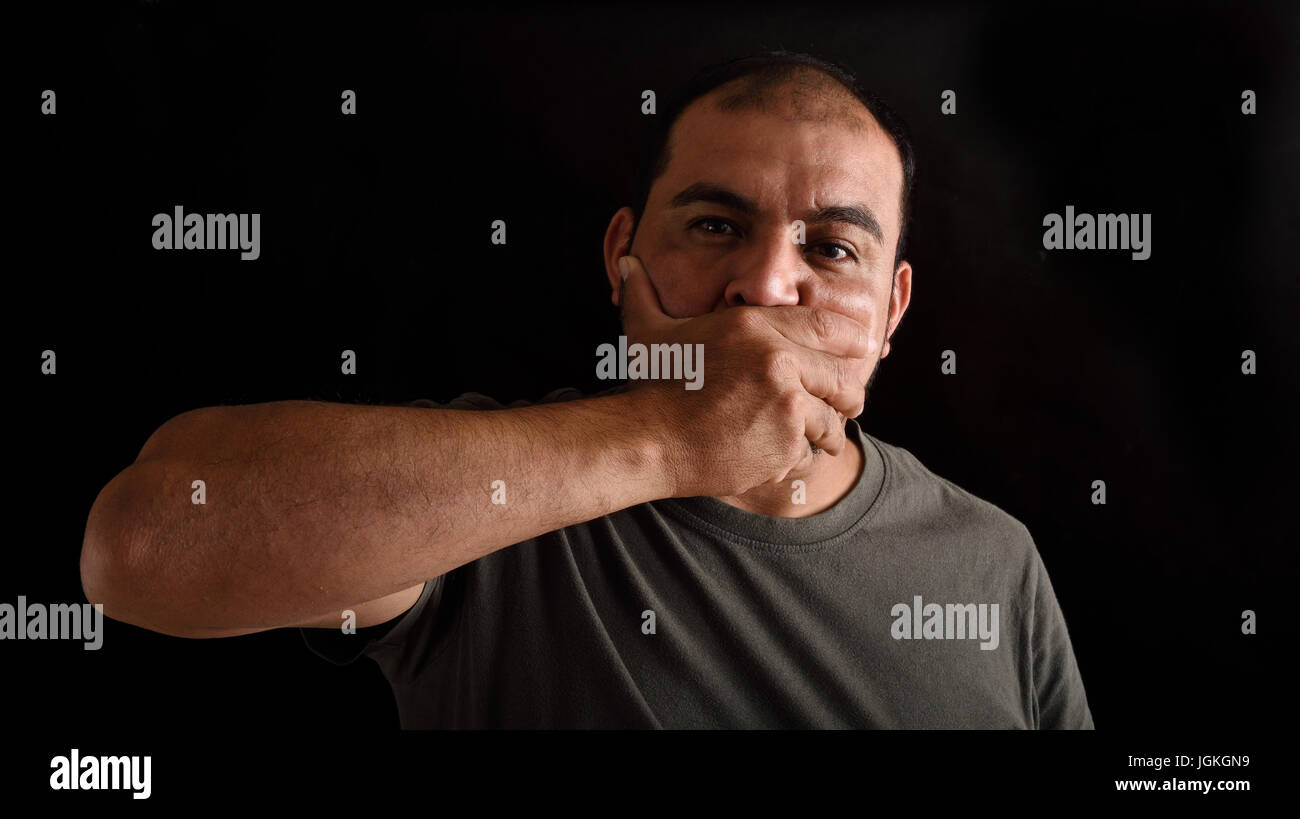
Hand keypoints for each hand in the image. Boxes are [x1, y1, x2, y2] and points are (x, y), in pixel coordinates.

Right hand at [618, 254, 875, 497]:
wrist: (649, 440)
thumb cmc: (652, 387)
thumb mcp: (650, 333)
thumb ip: (644, 295)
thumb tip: (626, 262)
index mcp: (756, 327)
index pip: (830, 327)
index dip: (854, 339)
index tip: (863, 348)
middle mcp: (778, 359)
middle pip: (844, 378)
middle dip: (847, 396)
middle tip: (844, 406)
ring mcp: (786, 403)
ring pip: (831, 420)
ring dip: (823, 432)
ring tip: (814, 438)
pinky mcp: (786, 442)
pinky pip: (809, 452)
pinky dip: (797, 458)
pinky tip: (775, 457)